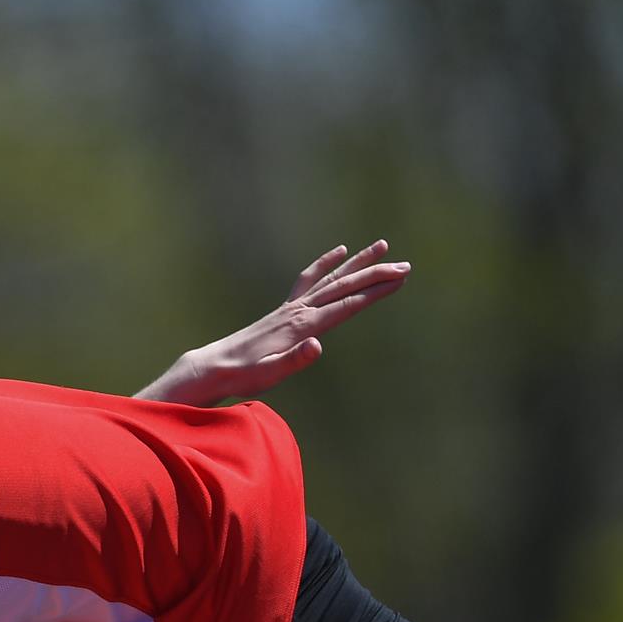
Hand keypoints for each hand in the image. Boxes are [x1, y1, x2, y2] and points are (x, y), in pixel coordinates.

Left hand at [150, 241, 410, 406]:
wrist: (216, 366)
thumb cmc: (245, 375)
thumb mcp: (270, 374)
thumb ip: (294, 360)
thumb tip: (318, 346)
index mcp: (303, 326)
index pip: (346, 305)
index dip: (374, 293)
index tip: (399, 280)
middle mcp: (299, 310)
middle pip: (344, 286)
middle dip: (376, 275)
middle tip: (406, 265)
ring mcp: (292, 307)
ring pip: (332, 278)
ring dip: (358, 263)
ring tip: (382, 245)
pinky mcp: (285, 309)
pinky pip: (310, 279)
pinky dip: (326, 264)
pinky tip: (339, 252)